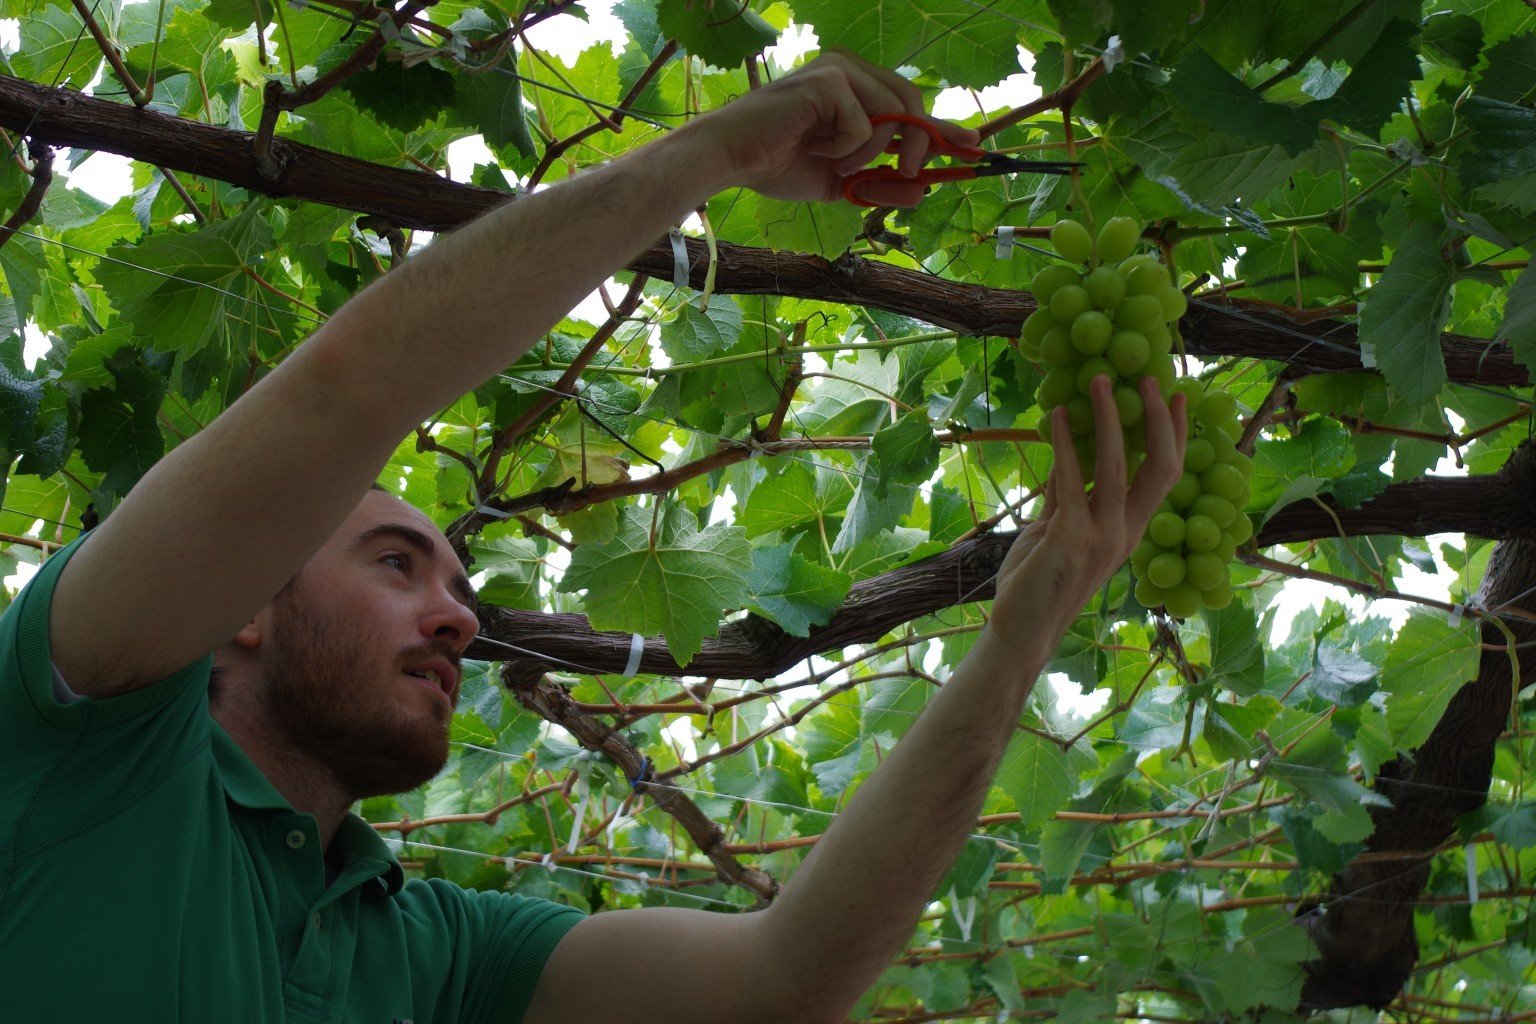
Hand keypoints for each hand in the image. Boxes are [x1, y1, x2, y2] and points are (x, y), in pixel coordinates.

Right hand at [698, 49, 979, 205]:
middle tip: (907, 174)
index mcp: (855, 87)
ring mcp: (840, 69)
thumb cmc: (777, 164)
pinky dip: (844, 149)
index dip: (942, 126)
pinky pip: (864, 125)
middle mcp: (850, 69)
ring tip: (829, 159)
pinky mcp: (828, 80)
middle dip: (918, 144)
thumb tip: (923, 190)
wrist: (733, 160)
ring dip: (866, 154)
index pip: (910, 103)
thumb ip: (880, 183)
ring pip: (890, 117)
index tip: (973, 146)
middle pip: (912, 102)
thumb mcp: (841, 183)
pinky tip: (812, 145)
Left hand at [987, 375, 1187, 643]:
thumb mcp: (1057, 531)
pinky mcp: (1069, 537)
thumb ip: (1067, 498)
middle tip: (1146, 377)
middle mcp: (1125, 533)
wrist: (1020, 628)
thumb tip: (1068, 459)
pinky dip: (1063, 443)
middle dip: (1155, 419)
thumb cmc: (1037, 581)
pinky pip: (1070, 479)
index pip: (1166, 477)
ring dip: (1107, 417)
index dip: (1175, 436)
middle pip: (1159, 468)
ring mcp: (1101, 536)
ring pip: (1116, 465)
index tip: (1176, 397)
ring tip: (1098, 380)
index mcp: (1129, 531)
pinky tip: (1056, 416)